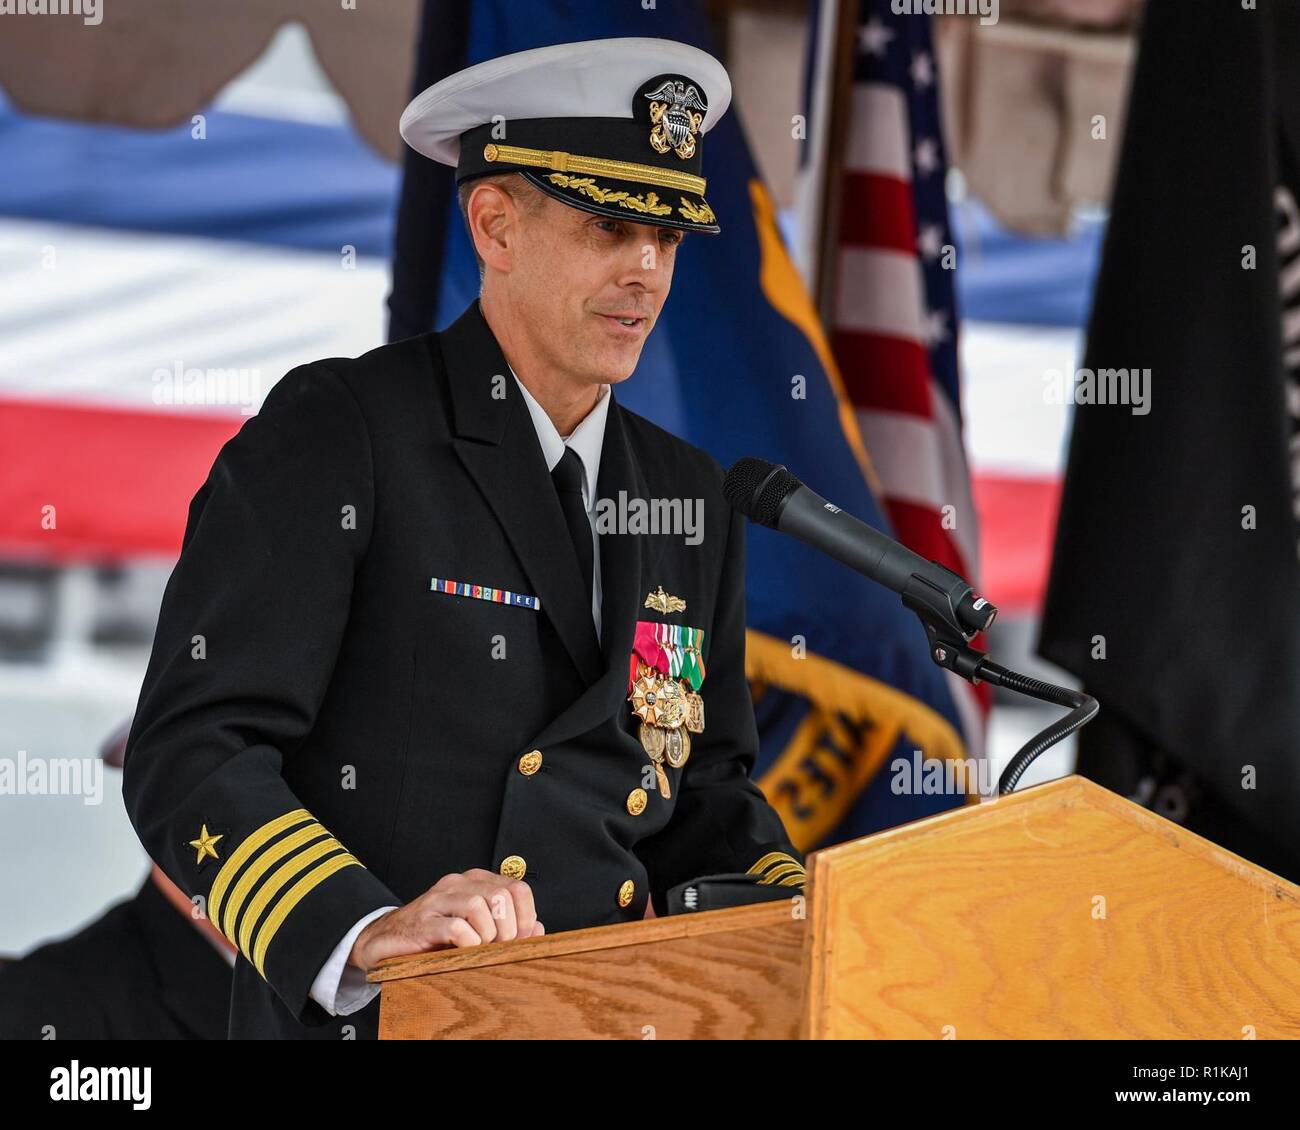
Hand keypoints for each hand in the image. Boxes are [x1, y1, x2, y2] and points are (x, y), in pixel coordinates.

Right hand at [348, 869, 543, 969]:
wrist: (386, 940)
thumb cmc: (436, 936)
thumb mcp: (477, 929)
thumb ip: (508, 927)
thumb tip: (538, 929)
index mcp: (476, 881)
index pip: (517, 888)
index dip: (526, 916)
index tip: (521, 939)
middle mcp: (458, 884)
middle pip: (501, 896)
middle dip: (508, 929)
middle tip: (499, 948)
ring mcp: (439, 900)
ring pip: (479, 906)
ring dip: (487, 936)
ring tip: (480, 949)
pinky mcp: (424, 922)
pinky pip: (456, 927)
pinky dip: (467, 943)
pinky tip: (463, 951)